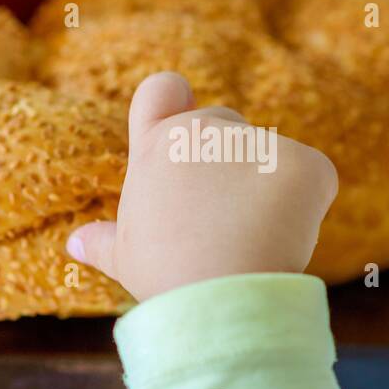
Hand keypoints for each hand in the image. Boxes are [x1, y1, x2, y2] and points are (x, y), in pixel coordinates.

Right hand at [66, 72, 338, 300]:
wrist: (219, 299)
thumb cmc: (167, 279)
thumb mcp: (126, 258)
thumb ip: (102, 241)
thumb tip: (74, 244)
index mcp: (157, 146)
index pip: (161, 89)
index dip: (173, 102)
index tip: (184, 132)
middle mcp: (204, 130)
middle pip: (224, 129)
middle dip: (228, 165)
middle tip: (222, 224)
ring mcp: (257, 142)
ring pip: (270, 157)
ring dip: (268, 190)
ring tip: (252, 241)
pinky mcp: (305, 164)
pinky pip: (314, 178)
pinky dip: (307, 205)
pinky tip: (287, 237)